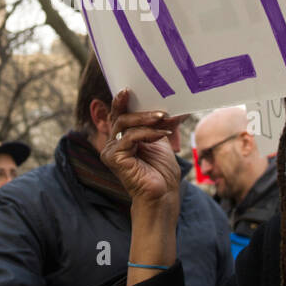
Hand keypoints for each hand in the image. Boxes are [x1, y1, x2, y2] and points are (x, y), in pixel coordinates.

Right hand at [99, 88, 186, 281]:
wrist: (163, 196)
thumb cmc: (162, 172)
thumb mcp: (161, 140)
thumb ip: (159, 123)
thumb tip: (174, 105)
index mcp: (121, 138)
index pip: (119, 115)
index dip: (122, 101)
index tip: (129, 89)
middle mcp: (112, 144)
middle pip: (121, 117)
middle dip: (142, 111)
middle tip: (162, 111)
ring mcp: (111, 151)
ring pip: (124, 124)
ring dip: (147, 120)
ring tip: (164, 120)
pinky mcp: (114, 158)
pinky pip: (130, 137)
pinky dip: (148, 133)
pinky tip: (162, 134)